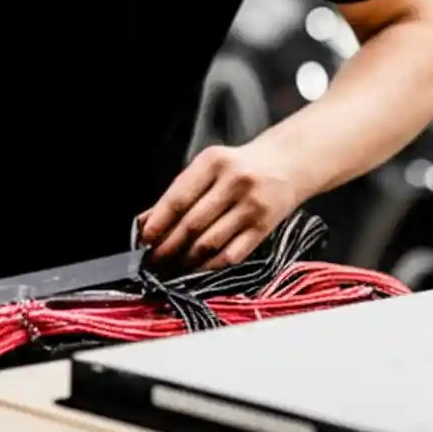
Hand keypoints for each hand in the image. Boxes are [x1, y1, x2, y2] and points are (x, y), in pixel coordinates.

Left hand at [137, 144, 304, 271]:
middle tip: (153, 262)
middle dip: (168, 247)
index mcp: (214, 162)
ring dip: (185, 260)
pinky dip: (209, 266)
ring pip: (209, 243)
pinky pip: (231, 254)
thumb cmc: (241, 166)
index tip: (144, 241)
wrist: (289, 164)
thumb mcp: (209, 168)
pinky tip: (196, 269)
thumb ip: (178, 193)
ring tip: (171, 268)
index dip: (158, 223)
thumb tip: (143, 223)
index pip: (178, 198)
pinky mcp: (264, 227)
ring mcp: (252, 205)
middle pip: (192, 224)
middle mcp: (235, 181)